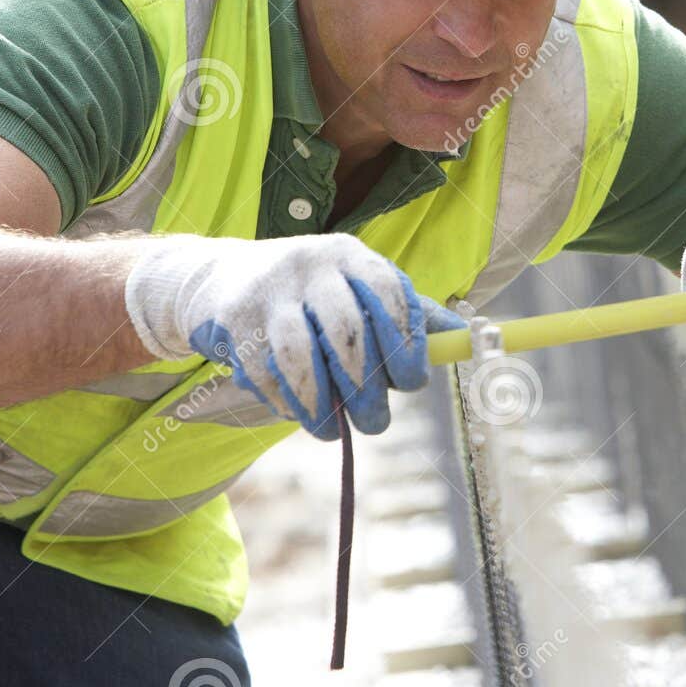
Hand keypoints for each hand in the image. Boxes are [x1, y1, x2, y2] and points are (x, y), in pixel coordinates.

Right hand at [124, 234, 465, 439]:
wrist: (223, 277)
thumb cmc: (313, 292)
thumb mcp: (359, 289)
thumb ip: (409, 314)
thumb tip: (462, 339)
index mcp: (351, 256)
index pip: (388, 298)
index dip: (404, 346)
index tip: (411, 384)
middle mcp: (310, 265)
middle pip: (346, 333)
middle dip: (365, 388)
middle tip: (376, 422)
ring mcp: (268, 292)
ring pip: (300, 359)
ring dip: (321, 406)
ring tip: (334, 431)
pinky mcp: (234, 321)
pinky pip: (264, 374)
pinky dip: (285, 403)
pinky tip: (298, 413)